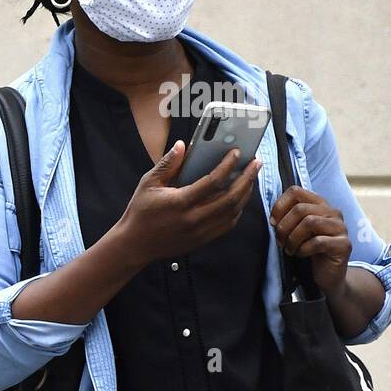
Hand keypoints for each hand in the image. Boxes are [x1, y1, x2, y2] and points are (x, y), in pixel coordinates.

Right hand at [114, 141, 261, 267]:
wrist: (135, 245)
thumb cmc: (140, 212)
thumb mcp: (148, 183)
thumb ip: (167, 164)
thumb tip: (182, 145)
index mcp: (180, 202)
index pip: (213, 181)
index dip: (228, 165)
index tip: (236, 153)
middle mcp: (193, 218)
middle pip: (231, 198)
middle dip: (247, 178)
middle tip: (255, 164)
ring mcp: (200, 232)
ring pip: (234, 212)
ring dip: (246, 193)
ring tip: (250, 178)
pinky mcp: (202, 240)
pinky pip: (228, 224)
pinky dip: (237, 210)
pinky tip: (239, 198)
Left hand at [270, 185, 350, 294]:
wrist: (327, 275)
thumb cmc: (308, 250)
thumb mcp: (296, 230)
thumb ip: (287, 218)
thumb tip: (273, 218)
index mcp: (319, 204)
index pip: (296, 191)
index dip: (279, 206)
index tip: (273, 222)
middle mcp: (333, 212)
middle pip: (300, 209)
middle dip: (284, 227)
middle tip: (280, 241)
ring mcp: (341, 228)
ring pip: (309, 222)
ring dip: (293, 238)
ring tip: (289, 249)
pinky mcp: (344, 245)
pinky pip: (318, 242)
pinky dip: (303, 249)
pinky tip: (300, 254)